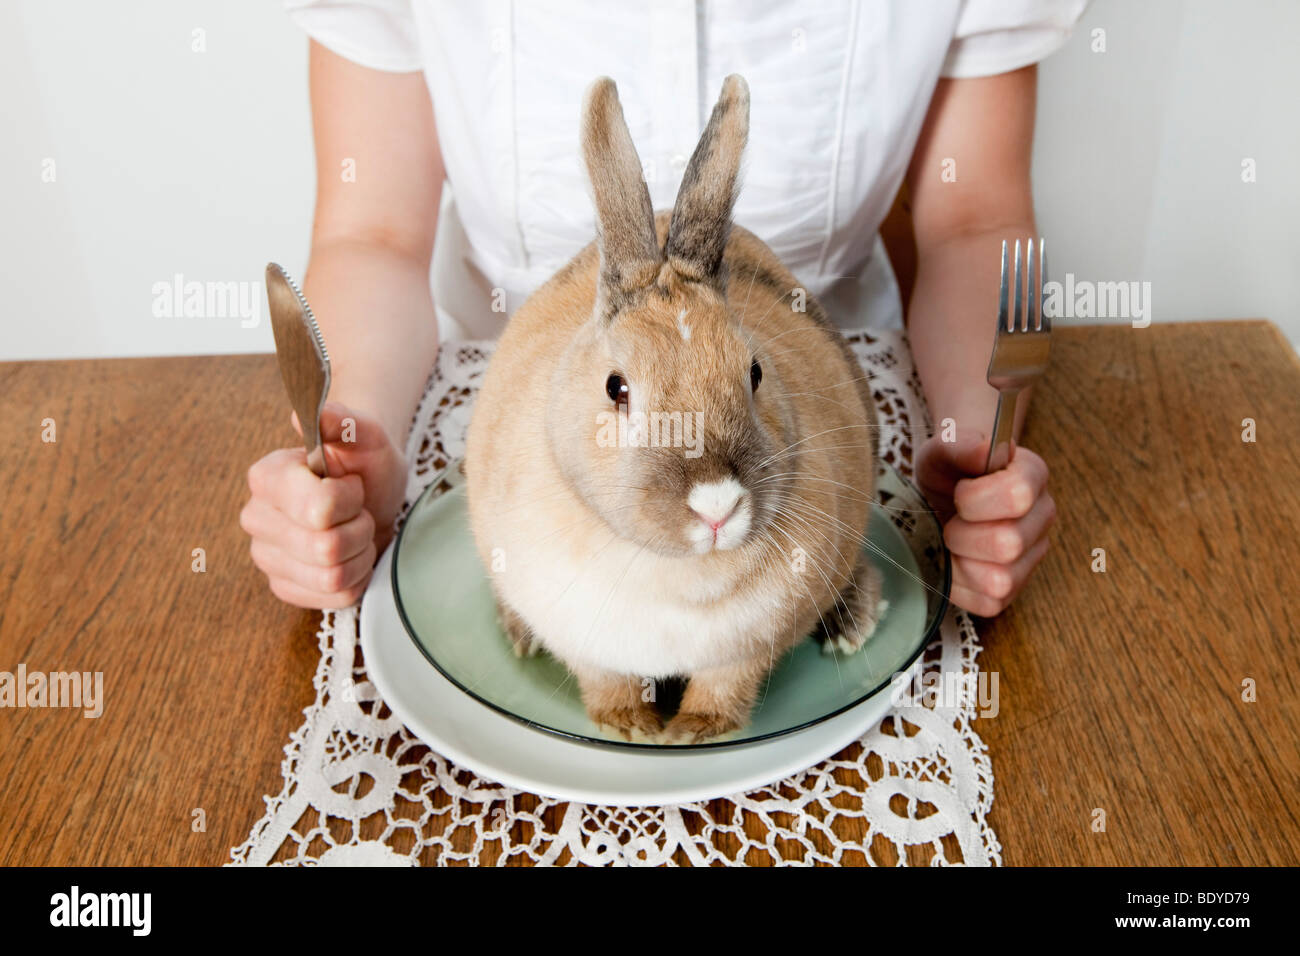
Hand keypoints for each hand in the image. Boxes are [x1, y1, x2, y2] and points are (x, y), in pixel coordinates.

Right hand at [241, 401, 407, 608]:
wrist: (373, 497)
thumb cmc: (366, 465)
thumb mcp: (366, 436)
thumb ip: (344, 421)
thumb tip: (313, 414)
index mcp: (267, 477)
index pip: (319, 509)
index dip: (350, 499)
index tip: (351, 485)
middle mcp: (256, 518)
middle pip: (326, 548)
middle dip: (359, 529)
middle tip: (358, 512)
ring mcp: (266, 557)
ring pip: (332, 576)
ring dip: (359, 554)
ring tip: (355, 532)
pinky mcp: (284, 587)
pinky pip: (334, 596)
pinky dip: (356, 578)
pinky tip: (350, 556)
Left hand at [915, 431, 1055, 616]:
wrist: (941, 497)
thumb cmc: (946, 473)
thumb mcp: (941, 450)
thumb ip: (958, 443)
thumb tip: (982, 450)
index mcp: (1032, 476)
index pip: (1017, 496)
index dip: (975, 498)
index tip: (959, 491)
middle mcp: (1042, 518)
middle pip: (1008, 543)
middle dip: (963, 533)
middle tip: (951, 521)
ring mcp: (1031, 558)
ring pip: (999, 580)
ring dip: (961, 562)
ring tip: (953, 542)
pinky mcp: (1011, 592)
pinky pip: (987, 603)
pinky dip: (960, 586)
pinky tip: (955, 562)